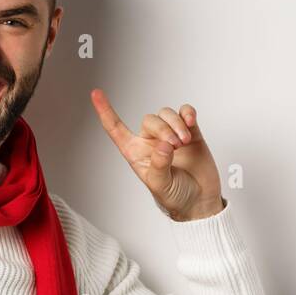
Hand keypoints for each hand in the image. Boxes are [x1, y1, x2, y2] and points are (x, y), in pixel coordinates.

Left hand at [90, 89, 224, 221]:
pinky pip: (185, 112)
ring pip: (166, 114)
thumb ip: (159, 165)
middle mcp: (150, 141)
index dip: (105, 111)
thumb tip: (162, 146)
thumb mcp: (161, 186)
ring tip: (184, 142)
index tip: (96, 93)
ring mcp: (170, 135)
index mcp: (136, 153)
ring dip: (176, 124)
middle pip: (150, 120)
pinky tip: (190, 123)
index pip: (116, 129)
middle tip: (175, 146)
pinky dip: (187, 113)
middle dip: (163, 129)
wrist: (200, 201)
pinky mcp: (190, 133)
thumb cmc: (175, 196)